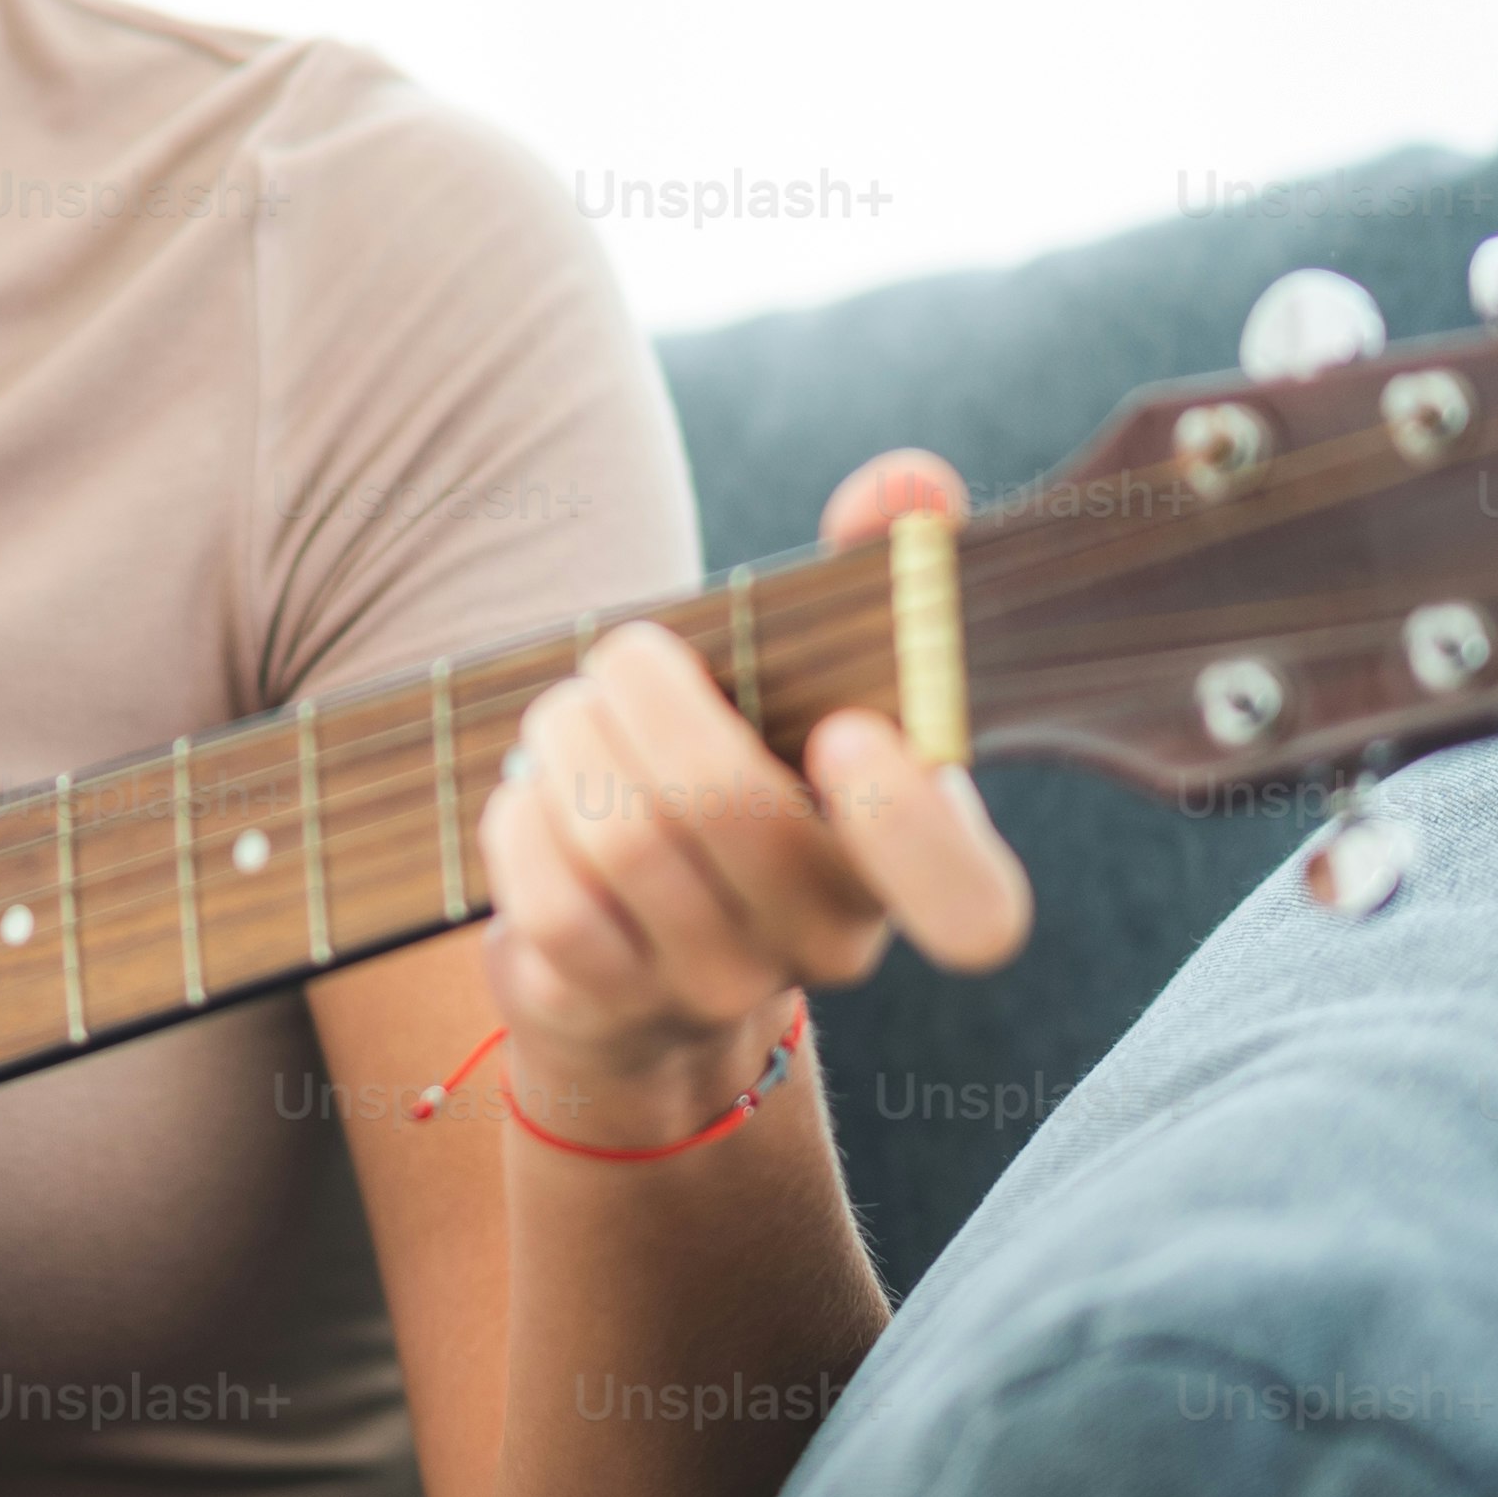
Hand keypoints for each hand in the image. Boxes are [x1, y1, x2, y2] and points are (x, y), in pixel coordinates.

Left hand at [476, 449, 1037, 1147]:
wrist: (644, 961)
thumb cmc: (749, 773)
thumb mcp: (822, 679)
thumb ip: (880, 570)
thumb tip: (909, 485)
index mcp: (914, 863)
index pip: (971, 911)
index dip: (913, 832)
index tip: (844, 738)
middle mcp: (827, 943)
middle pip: (729, 813)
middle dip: (648, 696)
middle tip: (624, 654)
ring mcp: (717, 989)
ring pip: (627, 845)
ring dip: (573, 740)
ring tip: (570, 712)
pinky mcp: (611, 1011)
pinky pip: (553, 901)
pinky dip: (526, 818)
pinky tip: (535, 790)